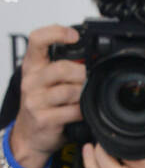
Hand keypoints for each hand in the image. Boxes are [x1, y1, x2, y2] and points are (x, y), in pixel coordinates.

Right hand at [8, 25, 84, 167]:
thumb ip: (62, 68)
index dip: (56, 32)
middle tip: (88, 79)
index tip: (74, 35)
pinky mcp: (44, 118)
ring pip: (70, 91)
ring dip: (83, 94)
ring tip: (84, 97)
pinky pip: (72, 111)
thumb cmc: (42, 104)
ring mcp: (35, 100)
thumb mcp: (46, 81)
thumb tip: (91, 58)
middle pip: (62, 68)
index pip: (38, 39)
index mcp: (32, 66)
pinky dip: (82, 112)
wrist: (29, 135)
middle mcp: (31, 81)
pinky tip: (81, 112)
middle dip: (82, 74)